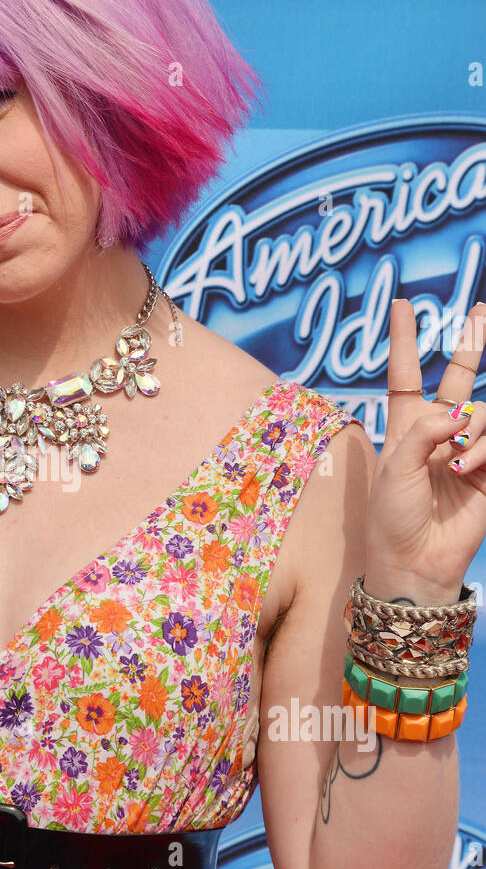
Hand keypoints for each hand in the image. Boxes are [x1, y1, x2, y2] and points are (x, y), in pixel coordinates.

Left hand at [364, 299, 485, 604]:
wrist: (414, 561)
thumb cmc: (391, 518)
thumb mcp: (394, 469)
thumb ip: (424, 430)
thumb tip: (458, 411)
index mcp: (405, 429)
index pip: (406, 376)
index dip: (406, 341)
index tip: (403, 306)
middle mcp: (438, 433)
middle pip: (459, 378)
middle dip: (470, 343)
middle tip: (481, 309)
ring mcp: (468, 449)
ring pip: (483, 412)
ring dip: (473, 431)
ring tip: (456, 462)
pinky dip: (483, 449)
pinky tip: (466, 468)